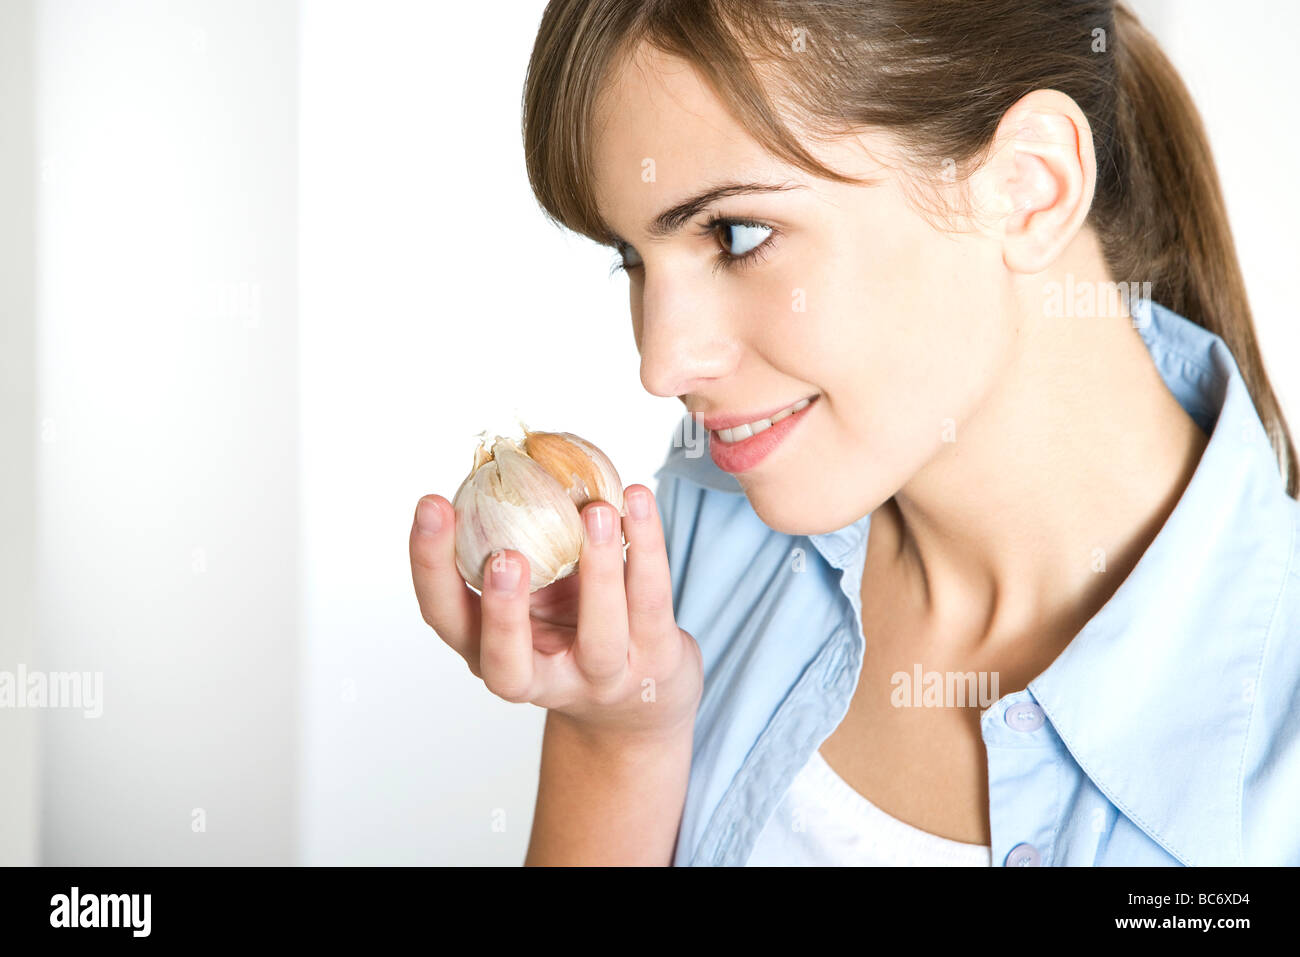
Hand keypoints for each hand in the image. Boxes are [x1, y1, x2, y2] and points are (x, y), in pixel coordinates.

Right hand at [409, 484, 701, 742]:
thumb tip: (508, 456)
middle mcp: (539, 678)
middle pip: (507, 662)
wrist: (643, 699)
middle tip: (504, 555)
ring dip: (597, 570)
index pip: (445, 617)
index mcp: (490, 652)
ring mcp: (600, 677)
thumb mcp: (536, 595)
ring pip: (600, 633)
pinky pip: (650, 601)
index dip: (430, 565)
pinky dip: (646, 547)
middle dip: (503, 611)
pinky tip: (637, 501)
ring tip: (595, 510)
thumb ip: (518, 544)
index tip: (432, 504)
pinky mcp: (655, 660)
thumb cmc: (575, 628)